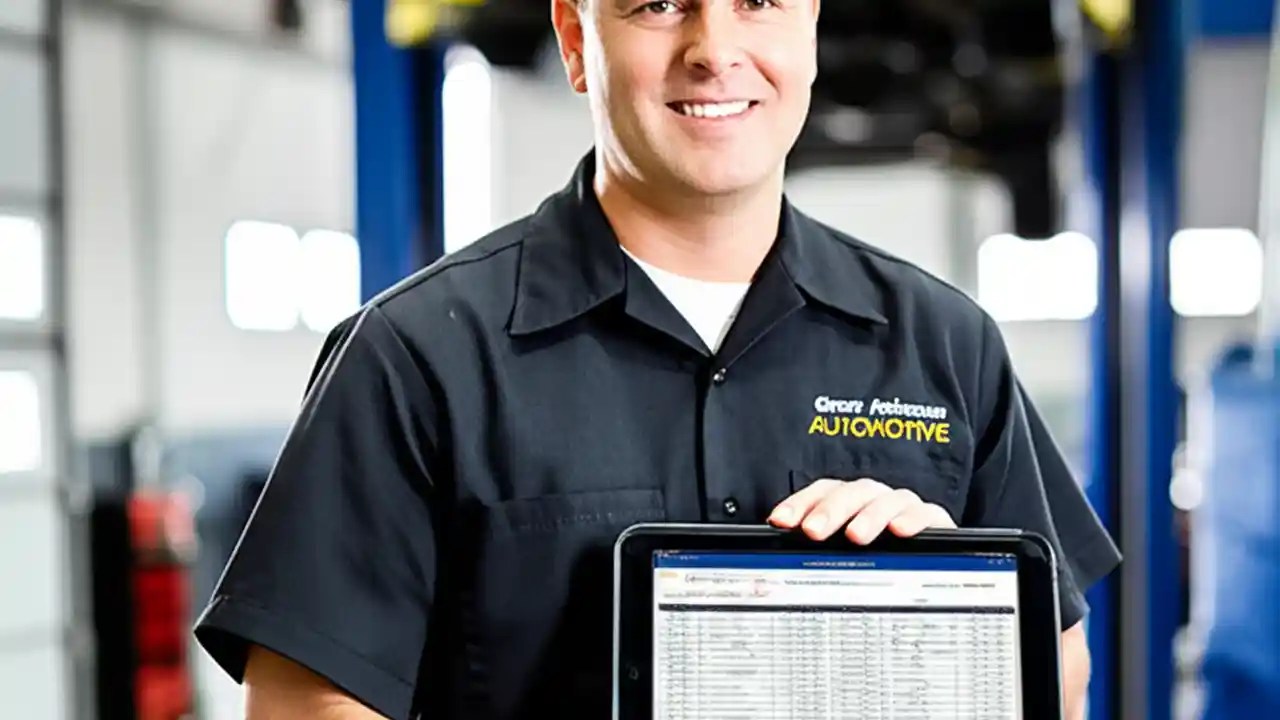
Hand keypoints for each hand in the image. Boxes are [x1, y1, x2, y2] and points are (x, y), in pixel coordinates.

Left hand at [767, 478, 955, 543]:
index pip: (821, 492)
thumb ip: (819, 551)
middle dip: (829, 511)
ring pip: (885, 500)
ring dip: (868, 516)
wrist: (931, 557)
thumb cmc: (879, 555)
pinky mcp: (933, 519)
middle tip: (812, 531)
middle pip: (850, 493)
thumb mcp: (844, 554)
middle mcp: (873, 499)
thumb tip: (779, 559)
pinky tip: (900, 530)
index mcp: (848, 502)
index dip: (799, 503)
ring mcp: (902, 506)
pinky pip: (925, 512)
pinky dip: (913, 519)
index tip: (779, 521)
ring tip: (855, 536)